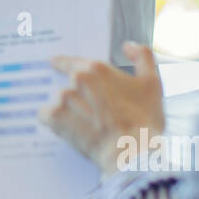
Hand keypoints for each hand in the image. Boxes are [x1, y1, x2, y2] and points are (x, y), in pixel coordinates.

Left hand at [39, 42, 164, 174]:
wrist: (132, 152)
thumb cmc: (144, 120)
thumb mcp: (152, 84)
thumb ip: (142, 57)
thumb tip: (128, 46)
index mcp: (97, 68)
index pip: (71, 61)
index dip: (63, 64)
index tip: (54, 64)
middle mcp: (77, 79)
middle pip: (69, 85)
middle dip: (77, 97)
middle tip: (91, 113)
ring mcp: (64, 99)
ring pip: (60, 102)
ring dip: (67, 111)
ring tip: (85, 126)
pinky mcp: (55, 118)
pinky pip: (46, 117)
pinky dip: (54, 123)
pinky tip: (69, 131)